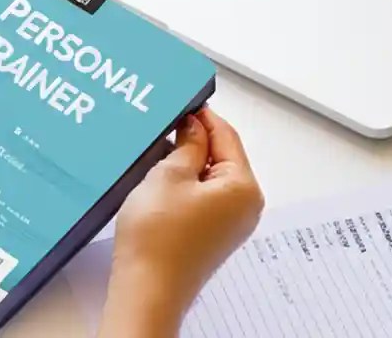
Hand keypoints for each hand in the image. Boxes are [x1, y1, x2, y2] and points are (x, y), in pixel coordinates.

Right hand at [99, 108, 263, 337]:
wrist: (146, 289)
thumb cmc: (158, 239)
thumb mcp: (169, 174)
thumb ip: (188, 144)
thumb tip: (195, 126)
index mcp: (244, 188)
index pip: (227, 136)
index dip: (202, 115)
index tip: (182, 102)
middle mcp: (245, 207)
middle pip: (222, 157)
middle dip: (193, 141)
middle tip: (165, 125)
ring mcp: (229, 224)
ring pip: (209, 178)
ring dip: (185, 164)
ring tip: (157, 154)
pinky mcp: (211, 236)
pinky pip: (202, 198)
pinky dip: (183, 185)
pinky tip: (159, 183)